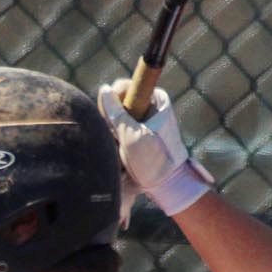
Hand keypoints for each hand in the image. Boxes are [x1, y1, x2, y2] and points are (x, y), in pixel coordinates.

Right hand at [96, 79, 213, 217]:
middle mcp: (150, 106)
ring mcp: (143, 120)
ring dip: (114, 132)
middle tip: (119, 138)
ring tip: (122, 147)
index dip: (114, 101)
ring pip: (116, 117)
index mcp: (155, 99)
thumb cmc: (154, 160)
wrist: (167, 184)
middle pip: (118, 103)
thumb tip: (104, 89)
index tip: (115, 119)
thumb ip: (116, 112)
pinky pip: (119, 130)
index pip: (124, 87)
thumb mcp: (132, 135)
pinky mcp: (138, 133)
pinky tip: (122, 152)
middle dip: (113, 120)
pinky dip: (117, 140)